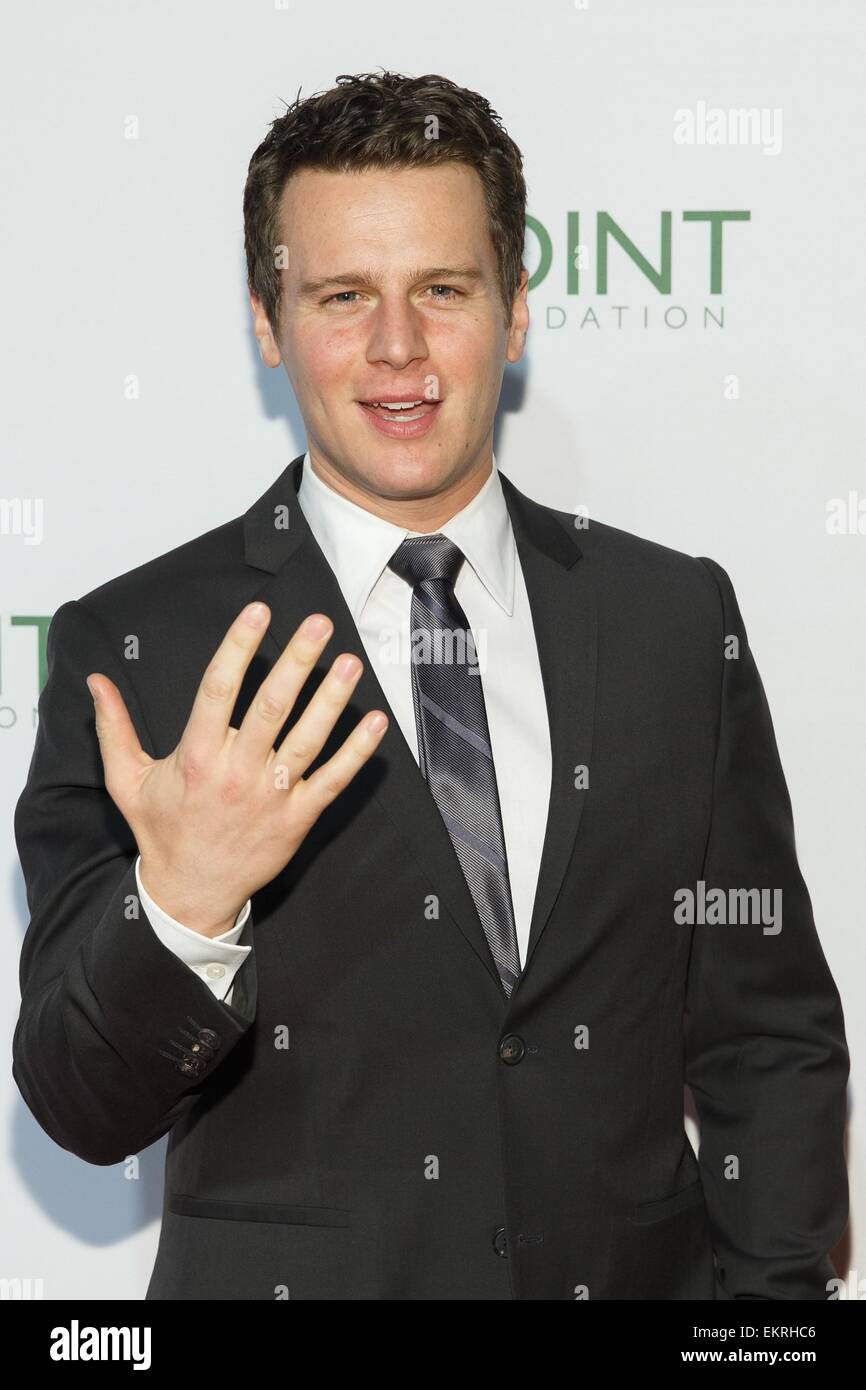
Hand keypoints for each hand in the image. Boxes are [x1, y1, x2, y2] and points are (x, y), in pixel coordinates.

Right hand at [86, 604, 387, 936]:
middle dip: (296, 662)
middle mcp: (237, 772)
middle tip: (319, 624)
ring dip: (332, 699)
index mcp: (197, 756)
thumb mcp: (127, 780)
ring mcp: (271, 796)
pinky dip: (357, 752)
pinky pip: (333, 780)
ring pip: (308, 739)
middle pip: (271, 707)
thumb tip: (96, 682)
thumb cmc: (162, 831)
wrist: (191, 893)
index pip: (218, 689)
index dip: (239, 647)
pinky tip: (376, 721)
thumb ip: (114, 728)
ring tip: (350, 662)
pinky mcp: (297, 817)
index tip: (259, 611)